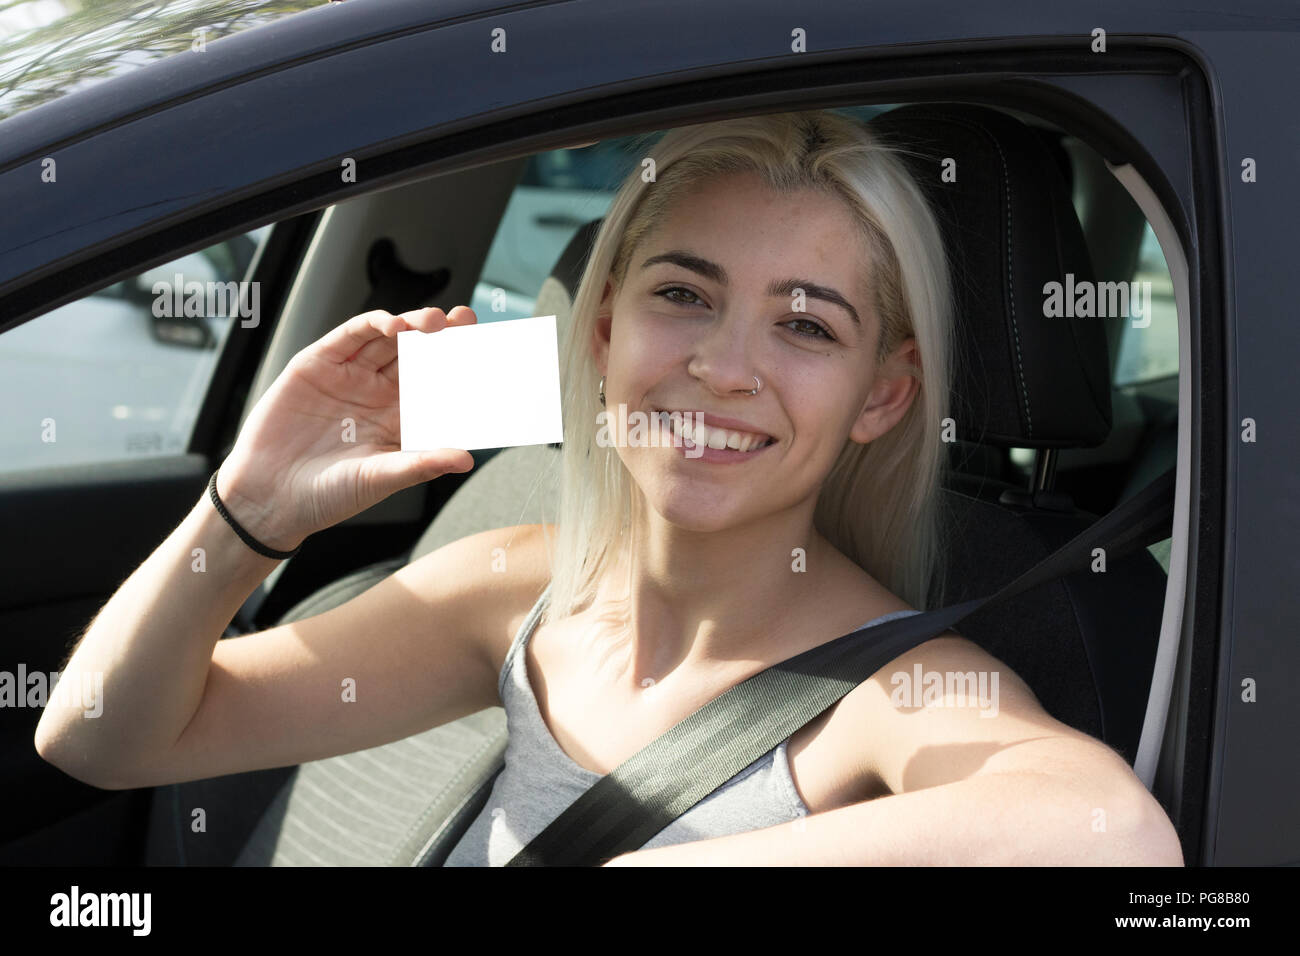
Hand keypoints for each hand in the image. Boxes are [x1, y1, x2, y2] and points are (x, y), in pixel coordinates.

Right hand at [214, 306, 477, 550]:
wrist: (268, 498)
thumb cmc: (326, 495)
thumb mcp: (380, 479)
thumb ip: (421, 464)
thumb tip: (466, 459)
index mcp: (400, 419)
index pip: (436, 384)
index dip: (458, 366)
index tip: (484, 353)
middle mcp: (378, 393)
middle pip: (417, 354)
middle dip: (442, 336)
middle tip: (465, 322)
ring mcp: (349, 376)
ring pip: (388, 340)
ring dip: (412, 326)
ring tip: (433, 322)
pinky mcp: (318, 364)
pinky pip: (350, 336)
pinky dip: (372, 325)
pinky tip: (392, 324)